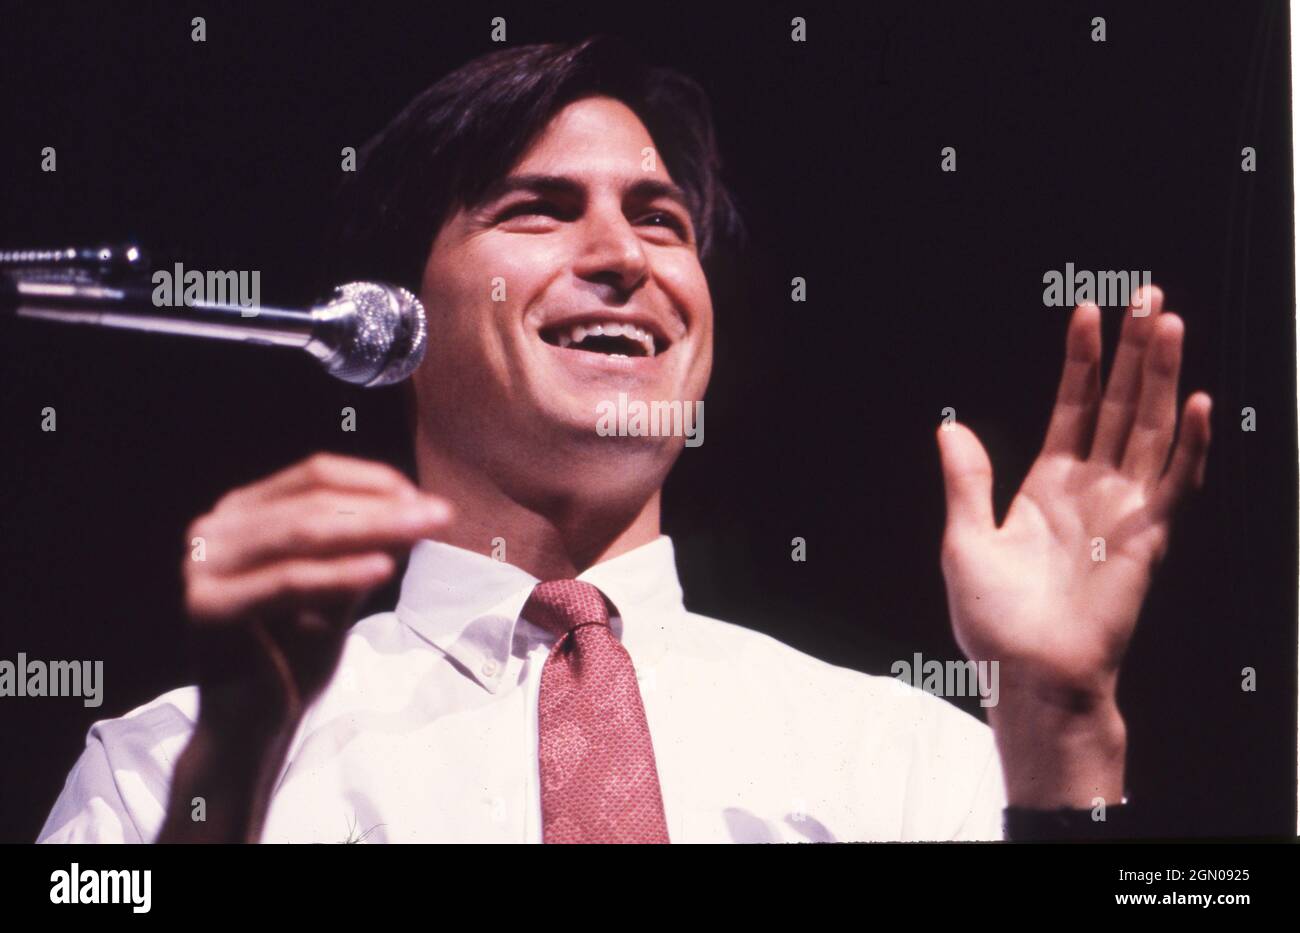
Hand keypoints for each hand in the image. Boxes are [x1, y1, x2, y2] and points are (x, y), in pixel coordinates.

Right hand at [160, 453, 451, 841]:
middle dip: (383, 507)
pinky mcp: (208, 607)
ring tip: (422, 530)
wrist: (250, 726)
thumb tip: (418, 508)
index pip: (313, 476)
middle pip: (312, 503)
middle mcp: (214, 530)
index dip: (373, 481)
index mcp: (239, 513)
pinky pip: (288, 582)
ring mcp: (204, 566)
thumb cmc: (294, 654)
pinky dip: (339, 573)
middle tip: (440, 513)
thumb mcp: (338, 588)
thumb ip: (364, 547)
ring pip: (302, 534)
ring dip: (372, 529)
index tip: (424, 499)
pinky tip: (383, 568)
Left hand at [935, 285, 1210, 804]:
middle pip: (1120, 403)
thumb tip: (949, 427)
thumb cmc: (995, 622)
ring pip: (1151, 427)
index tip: (1084, 311)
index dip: (1080, 359)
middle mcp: (1092, 489)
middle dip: (1133, 349)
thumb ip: (966, 481)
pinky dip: (1191, 443)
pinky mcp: (1149, 536)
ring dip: (1162, 376)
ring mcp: (1124, 509)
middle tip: (1146, 294)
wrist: (1030, 674)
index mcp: (1047, 486)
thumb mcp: (965, 540)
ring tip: (1169, 322)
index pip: (1072, 405)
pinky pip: (1176, 482)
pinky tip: (1197, 402)